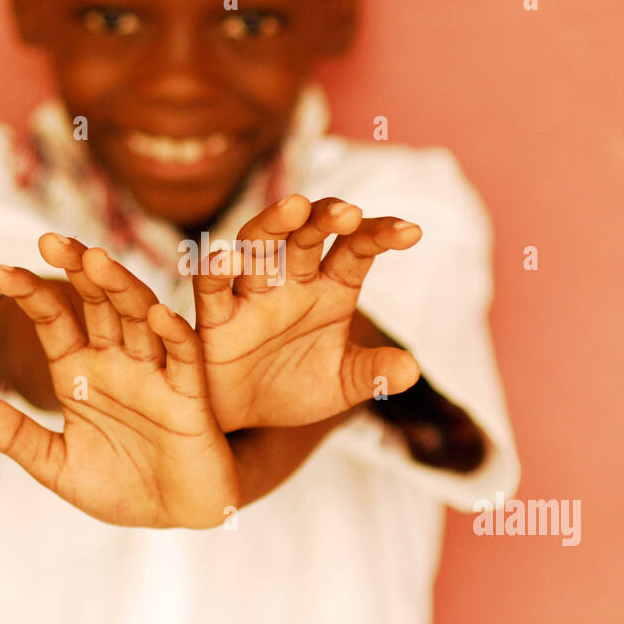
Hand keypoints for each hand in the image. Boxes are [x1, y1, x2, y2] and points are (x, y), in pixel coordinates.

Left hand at [0, 234, 237, 528]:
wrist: (175, 517)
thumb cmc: (120, 488)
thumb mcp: (57, 466)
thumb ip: (15, 435)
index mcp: (82, 374)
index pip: (53, 322)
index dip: (29, 294)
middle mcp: (119, 364)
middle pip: (98, 305)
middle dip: (78, 271)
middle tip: (51, 239)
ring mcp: (156, 376)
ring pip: (141, 318)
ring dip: (122, 288)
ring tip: (98, 260)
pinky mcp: (191, 400)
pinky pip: (184, 360)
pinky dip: (174, 336)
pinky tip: (159, 315)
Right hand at [194, 194, 421, 431]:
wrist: (244, 416)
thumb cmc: (294, 387)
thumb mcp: (340, 385)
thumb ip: (372, 372)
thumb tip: (411, 370)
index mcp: (331, 288)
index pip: (356, 250)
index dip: (379, 236)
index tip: (411, 233)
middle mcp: (292, 281)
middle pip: (307, 235)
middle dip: (325, 219)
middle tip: (348, 212)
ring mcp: (253, 293)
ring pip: (258, 246)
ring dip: (274, 223)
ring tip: (294, 207)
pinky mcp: (217, 316)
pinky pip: (212, 287)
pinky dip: (214, 269)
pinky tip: (226, 259)